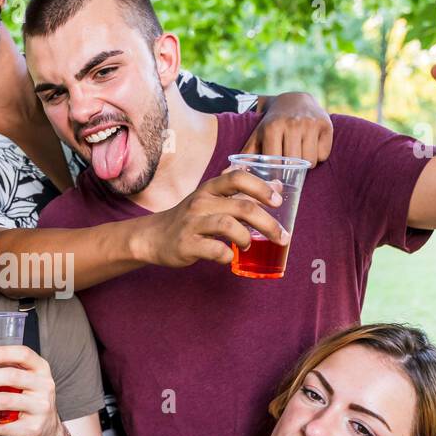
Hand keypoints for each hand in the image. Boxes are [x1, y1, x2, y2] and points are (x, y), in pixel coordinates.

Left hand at [0, 345, 60, 435]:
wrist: (47, 429)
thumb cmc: (30, 398)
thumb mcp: (27, 380)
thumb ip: (6, 370)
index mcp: (41, 369)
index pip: (23, 354)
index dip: (1, 353)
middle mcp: (44, 386)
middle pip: (11, 377)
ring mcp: (40, 408)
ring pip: (5, 401)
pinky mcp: (33, 428)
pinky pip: (3, 427)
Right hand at [139, 167, 289, 268]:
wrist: (153, 237)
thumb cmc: (190, 218)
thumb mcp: (212, 200)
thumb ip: (242, 195)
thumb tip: (278, 188)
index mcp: (209, 189)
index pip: (238, 178)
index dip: (261, 188)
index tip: (278, 202)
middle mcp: (201, 202)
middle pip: (243, 207)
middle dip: (268, 224)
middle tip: (281, 237)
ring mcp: (192, 223)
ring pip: (229, 226)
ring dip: (246, 239)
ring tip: (248, 246)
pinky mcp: (186, 244)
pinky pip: (214, 250)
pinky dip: (228, 256)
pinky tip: (229, 257)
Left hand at [242, 92, 332, 165]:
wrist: (294, 100)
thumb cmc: (273, 124)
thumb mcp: (258, 135)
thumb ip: (245, 155)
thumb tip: (227, 172)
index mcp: (272, 127)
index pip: (276, 163)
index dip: (276, 171)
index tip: (276, 171)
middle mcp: (292, 124)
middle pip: (295, 164)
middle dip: (292, 169)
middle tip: (289, 165)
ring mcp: (311, 123)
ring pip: (311, 161)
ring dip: (306, 164)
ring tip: (299, 156)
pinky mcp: (327, 125)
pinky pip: (324, 153)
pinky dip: (319, 155)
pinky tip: (311, 147)